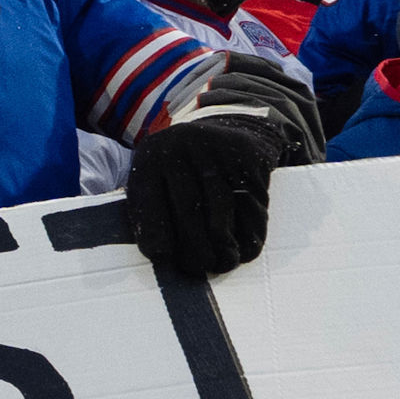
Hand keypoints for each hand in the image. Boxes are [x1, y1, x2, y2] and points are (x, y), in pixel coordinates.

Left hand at [125, 105, 284, 276]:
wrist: (226, 129)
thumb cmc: (182, 169)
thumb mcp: (157, 178)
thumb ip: (150, 212)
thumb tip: (160, 257)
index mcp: (150, 157)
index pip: (149, 202)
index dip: (155, 234)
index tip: (164, 259)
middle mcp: (179, 147)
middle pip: (188, 208)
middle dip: (195, 246)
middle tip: (200, 269)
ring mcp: (215, 149)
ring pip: (221, 208)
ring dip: (224, 244)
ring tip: (223, 263)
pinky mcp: (246, 156)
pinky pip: (250, 201)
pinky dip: (250, 231)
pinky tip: (245, 248)